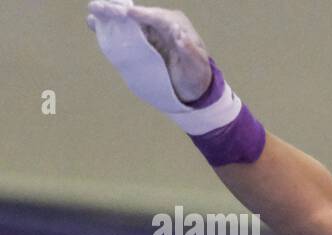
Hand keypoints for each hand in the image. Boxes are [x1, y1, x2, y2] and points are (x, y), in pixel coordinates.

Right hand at [86, 1, 211, 102]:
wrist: (192, 87)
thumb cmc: (197, 74)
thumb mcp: (197, 65)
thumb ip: (190, 51)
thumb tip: (181, 36)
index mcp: (175, 24)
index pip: (157, 17)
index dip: (142, 14)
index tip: (127, 13)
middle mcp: (160, 23)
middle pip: (137, 14)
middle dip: (118, 10)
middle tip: (100, 7)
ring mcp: (148, 31)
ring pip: (126, 20)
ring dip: (109, 15)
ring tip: (92, 12)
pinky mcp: (139, 41)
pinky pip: (122, 32)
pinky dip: (108, 27)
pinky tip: (94, 23)